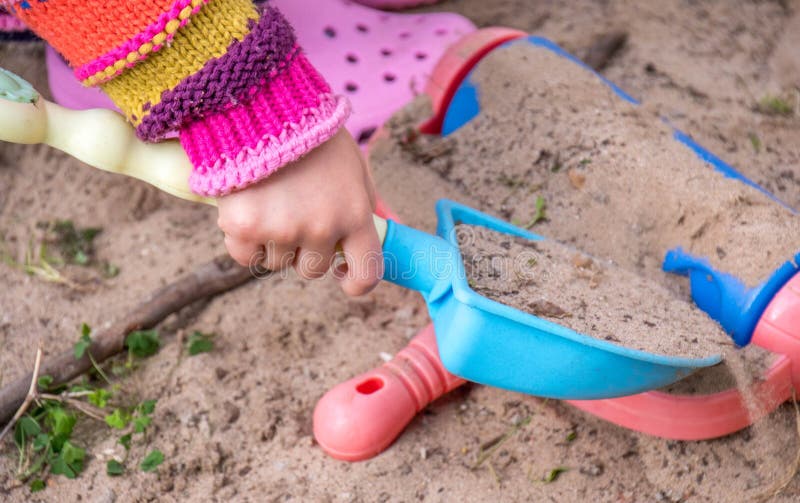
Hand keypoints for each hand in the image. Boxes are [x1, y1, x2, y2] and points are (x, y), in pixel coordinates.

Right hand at [217, 129, 382, 295]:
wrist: (260, 103)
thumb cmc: (310, 133)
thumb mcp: (353, 164)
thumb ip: (362, 202)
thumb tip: (369, 233)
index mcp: (355, 213)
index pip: (367, 272)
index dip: (355, 281)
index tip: (343, 275)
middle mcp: (322, 227)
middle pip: (313, 269)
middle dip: (304, 250)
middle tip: (293, 214)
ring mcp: (282, 230)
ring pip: (276, 262)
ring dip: (272, 241)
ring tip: (268, 201)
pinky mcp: (244, 227)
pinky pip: (244, 255)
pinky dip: (242, 240)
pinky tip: (245, 209)